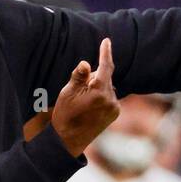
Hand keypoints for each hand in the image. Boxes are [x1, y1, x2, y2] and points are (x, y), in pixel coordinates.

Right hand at [50, 37, 118, 155]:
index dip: (105, 52)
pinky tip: (90, 107)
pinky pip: (110, 96)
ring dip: (98, 87)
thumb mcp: (67, 92)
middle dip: (94, 76)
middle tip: (79, 89)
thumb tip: (86, 63)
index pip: (105, 66)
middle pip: (105, 76)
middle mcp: (111, 99)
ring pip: (107, 86)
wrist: (68, 140)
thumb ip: (79, 76)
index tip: (106, 41)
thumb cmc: (65, 114)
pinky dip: (102, 95)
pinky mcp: (115, 113)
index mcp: (99, 92)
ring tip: (83, 102)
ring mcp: (115, 107)